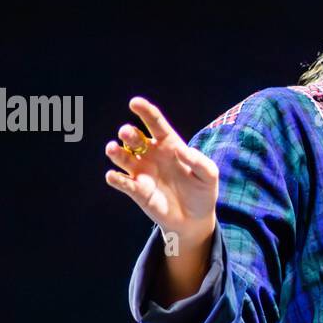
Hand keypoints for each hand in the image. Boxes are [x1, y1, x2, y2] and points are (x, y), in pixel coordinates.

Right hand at [104, 97, 219, 246]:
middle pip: (135, 138)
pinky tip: (113, 176)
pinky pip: (122, 182)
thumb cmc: (202, 193)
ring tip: (113, 149)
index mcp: (170, 145)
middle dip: (128, 134)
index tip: (134, 102)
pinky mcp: (137, 191)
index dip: (145, 111)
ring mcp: (142, 172)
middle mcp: (152, 155)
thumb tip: (181, 150)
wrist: (194, 220)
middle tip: (127, 133)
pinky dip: (116, 179)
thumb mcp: (210, 177)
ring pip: (123, 157)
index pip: (155, 124)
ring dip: (116, 152)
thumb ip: (200, 162)